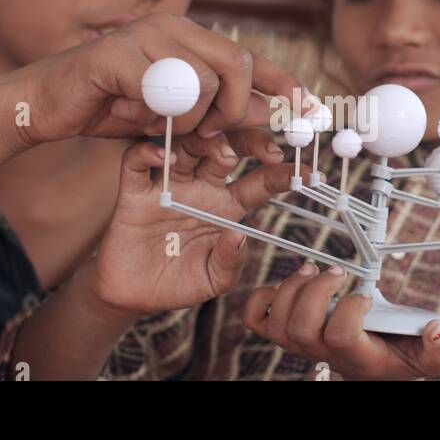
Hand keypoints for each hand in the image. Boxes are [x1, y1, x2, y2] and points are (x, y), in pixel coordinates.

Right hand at [0, 12, 304, 144]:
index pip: (251, 57)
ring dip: (196, 118)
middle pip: (239, 63)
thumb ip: (217, 121)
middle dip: (239, 109)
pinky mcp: (121, 54)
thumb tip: (267, 128)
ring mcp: (147, 36)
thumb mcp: (174, 122)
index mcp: (190, 40)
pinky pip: (169, 90)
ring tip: (168, 129)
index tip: (312, 111)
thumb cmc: (111, 110)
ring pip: (206, 77)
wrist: (47, 106)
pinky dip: (166, 116)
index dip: (285, 83)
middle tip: (216, 137)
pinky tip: (144, 119)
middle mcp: (174, 28)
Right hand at [88, 129, 304, 316]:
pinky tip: (165, 158)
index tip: (305, 173)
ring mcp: (168, 187)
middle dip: (248, 143)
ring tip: (221, 155)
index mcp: (227, 207)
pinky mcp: (134, 193)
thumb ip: (230, 262)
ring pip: (188, 146)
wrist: (135, 295)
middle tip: (265, 152)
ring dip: (206, 143)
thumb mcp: (213, 280)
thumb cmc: (180, 284)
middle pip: (227, 150)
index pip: (258, 182)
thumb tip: (239, 235)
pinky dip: (150, 153)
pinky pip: (138, 162)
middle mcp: (201, 188)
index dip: (281, 175)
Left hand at [243, 263, 439, 379]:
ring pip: (278, 321)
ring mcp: (300, 343)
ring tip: (316, 270)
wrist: (373, 366)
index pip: (341, 336)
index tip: (368, 294)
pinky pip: (256, 319)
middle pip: (302, 327)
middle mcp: (323, 352)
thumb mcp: (431, 357)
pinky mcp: (285, 331)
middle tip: (339, 272)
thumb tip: (435, 329)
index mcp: (357, 356)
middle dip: (317, 292)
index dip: (351, 310)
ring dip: (293, 287)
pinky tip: (287, 283)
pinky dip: (263, 297)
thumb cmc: (401, 354)